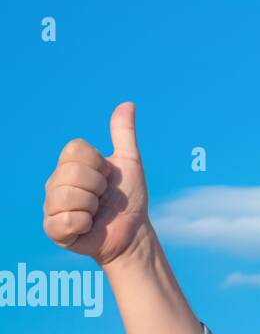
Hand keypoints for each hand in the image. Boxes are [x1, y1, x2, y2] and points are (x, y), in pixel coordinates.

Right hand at [43, 102, 151, 266]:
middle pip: (72, 173)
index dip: (99, 164)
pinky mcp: (53, 229)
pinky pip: (65, 221)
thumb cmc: (128, 197)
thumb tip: (128, 103)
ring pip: (68, 197)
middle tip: (102, 196)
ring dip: (92, 206)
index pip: (75, 151)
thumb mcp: (130, 162)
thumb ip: (124, 134)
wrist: (133, 230)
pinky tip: (87, 226)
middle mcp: (55, 183)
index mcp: (71, 165)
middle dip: (98, 186)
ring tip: (95, 211)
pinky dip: (84, 224)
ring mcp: (52, 206)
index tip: (107, 176)